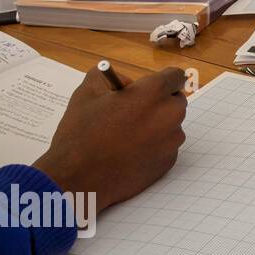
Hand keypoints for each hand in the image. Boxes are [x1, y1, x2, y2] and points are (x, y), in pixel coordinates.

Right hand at [35, 66, 188, 213]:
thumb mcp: (87, 93)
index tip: (151, 86)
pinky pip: (167, 146)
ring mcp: (172, 140)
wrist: (78, 178)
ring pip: (171, 124)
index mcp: (153, 93)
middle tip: (134, 111)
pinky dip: (155, 145)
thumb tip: (127, 83)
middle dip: (160, 102)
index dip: (162, 79)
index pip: (175, 76)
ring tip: (127, 134)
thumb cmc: (81, 133)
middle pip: (176, 101)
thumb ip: (110, 77)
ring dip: (157, 124)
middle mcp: (170, 114)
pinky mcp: (169, 161)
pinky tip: (130, 152)